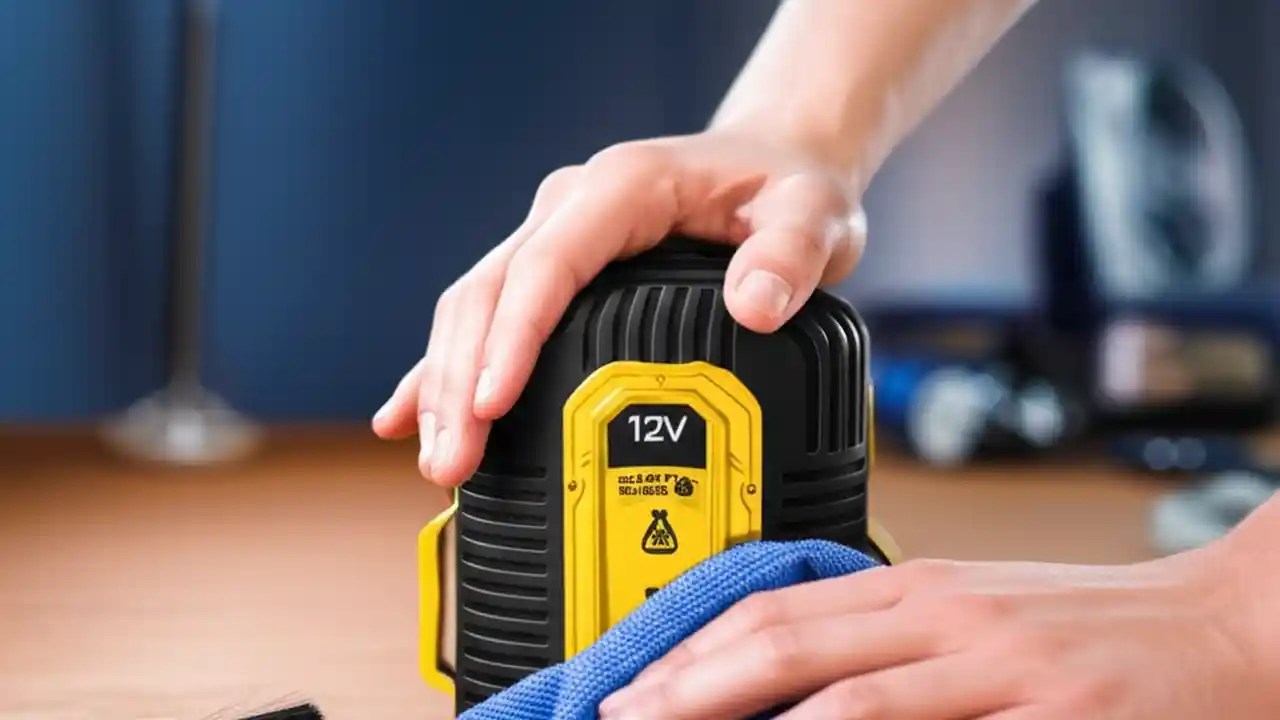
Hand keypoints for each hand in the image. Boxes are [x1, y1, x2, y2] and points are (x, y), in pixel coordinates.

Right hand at [371, 132, 865, 484]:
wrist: (776, 166)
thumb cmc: (787, 189)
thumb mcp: (810, 213)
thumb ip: (790, 255)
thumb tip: (756, 306)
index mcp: (619, 188)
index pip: (546, 265)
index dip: (511, 338)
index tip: (491, 406)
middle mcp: (571, 210)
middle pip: (489, 293)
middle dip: (459, 381)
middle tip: (452, 464)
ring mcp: (554, 240)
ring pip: (473, 310)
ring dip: (446, 385)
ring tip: (439, 464)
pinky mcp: (554, 274)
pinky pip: (487, 320)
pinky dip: (446, 370)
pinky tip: (409, 418)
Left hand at [598, 541, 1279, 718]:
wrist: (1225, 627)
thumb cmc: (1086, 627)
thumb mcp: (972, 612)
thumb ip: (882, 632)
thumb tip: (783, 671)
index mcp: (920, 585)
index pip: (775, 610)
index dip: (689, 653)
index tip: (628, 689)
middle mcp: (947, 617)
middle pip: (788, 648)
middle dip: (686, 693)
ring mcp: (1002, 671)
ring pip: (851, 706)